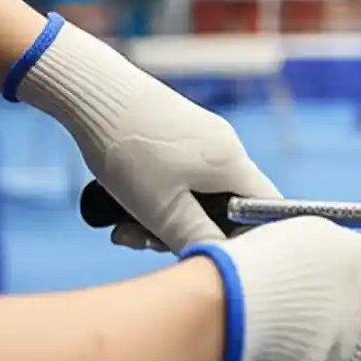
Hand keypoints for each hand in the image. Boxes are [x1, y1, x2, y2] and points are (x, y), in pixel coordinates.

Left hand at [15, 21, 278, 252]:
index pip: (267, 208)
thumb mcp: (162, 210)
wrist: (94, 93)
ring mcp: (202, 137)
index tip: (220, 255)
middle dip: (190, 232)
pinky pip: (182, 175)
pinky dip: (159, 196)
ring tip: (123, 229)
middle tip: (145, 242)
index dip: (252, 238)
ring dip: (166, 218)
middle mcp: (225, 147)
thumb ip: (199, 241)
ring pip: (198, 193)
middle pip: (227, 205)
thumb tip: (225, 266)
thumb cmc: (130, 153)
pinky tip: (122, 206)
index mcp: (232, 163)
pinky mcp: (178, 133)